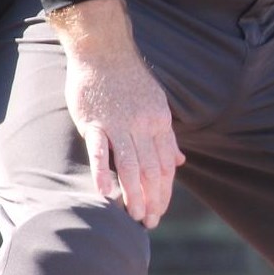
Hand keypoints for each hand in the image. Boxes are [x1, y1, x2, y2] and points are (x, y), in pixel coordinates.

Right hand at [50, 0, 185, 227]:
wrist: (104, 50)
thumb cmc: (129, 79)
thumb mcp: (157, 105)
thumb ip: (166, 137)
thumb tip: (179, 162)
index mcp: (160, 124)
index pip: (165, 166)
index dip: (165, 191)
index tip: (160, 211)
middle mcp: (144, 127)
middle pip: (151, 171)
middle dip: (153, 200)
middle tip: (149, 224)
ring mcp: (119, 124)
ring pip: (130, 166)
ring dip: (134, 194)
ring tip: (134, 216)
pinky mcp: (94, 121)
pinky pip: (100, 151)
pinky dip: (103, 172)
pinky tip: (106, 193)